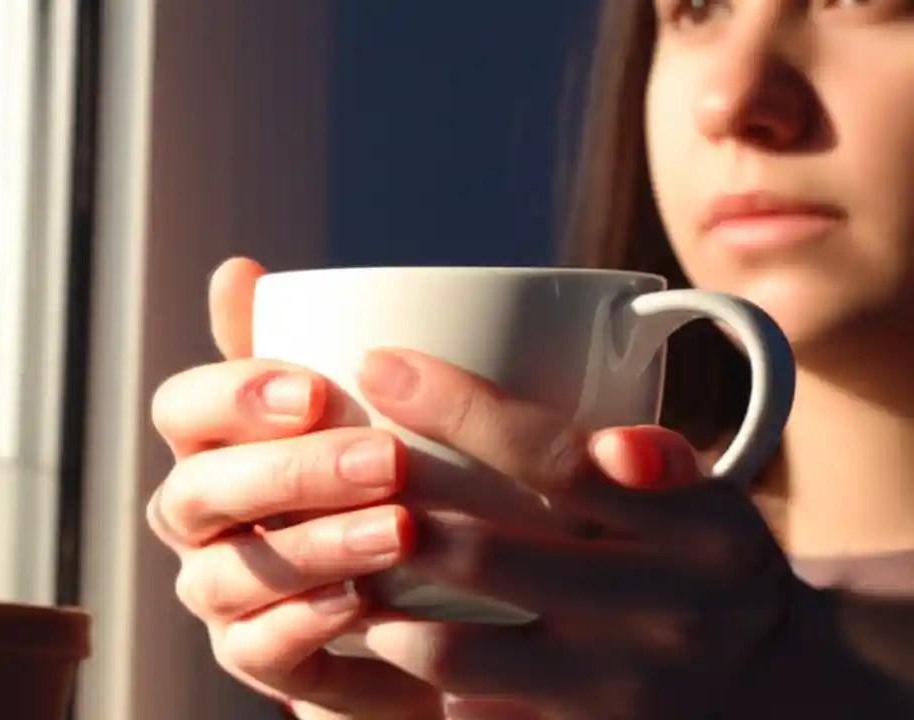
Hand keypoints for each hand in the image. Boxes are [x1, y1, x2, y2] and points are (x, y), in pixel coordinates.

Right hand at [146, 258, 443, 717]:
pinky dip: (304, 623)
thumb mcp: (343, 410)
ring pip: (230, 573)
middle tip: (384, 459)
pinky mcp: (253, 657)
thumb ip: (292, 343)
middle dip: (290, 473)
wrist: (413, 600)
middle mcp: (197, 519)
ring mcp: (216, 592)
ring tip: (399, 531)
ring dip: (313, 548)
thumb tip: (236, 269)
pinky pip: (256, 648)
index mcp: (209, 446)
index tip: (313, 390)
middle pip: (203, 492)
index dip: (233, 397)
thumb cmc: (366, 482)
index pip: (181, 410)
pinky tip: (361, 603)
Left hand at [341, 347, 808, 719]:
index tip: (378, 364)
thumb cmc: (706, 566)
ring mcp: (615, 696)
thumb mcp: (713, 500)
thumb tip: (616, 441)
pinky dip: (403, 683)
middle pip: (487, 557)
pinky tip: (369, 643)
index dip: (457, 407)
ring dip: (378, 607)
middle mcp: (661, 619)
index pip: (557, 459)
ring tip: (337, 565)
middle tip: (328, 474)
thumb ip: (661, 456)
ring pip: (455, 655)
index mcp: (697, 533)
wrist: (765, 693)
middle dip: (390, 510)